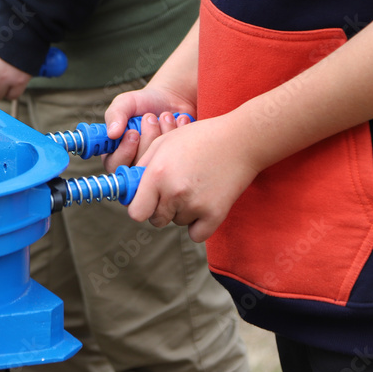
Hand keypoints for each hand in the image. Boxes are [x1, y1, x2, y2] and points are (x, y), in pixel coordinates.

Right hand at [102, 85, 195, 171]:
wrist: (170, 100)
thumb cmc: (142, 102)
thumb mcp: (125, 102)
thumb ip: (115, 115)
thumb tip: (112, 134)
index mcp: (115, 153)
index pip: (114, 165)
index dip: (125, 151)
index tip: (134, 133)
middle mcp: (134, 164)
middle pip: (139, 166)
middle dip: (148, 138)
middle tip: (152, 118)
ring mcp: (155, 165)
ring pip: (159, 162)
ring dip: (163, 133)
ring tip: (166, 116)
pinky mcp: (174, 162)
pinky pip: (178, 157)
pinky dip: (178, 134)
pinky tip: (179, 121)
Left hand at [125, 114, 259, 242]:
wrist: (241, 140)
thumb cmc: (201, 137)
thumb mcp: (164, 143)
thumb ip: (143, 167)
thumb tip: (131, 189)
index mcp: (158, 174)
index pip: (136, 212)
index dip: (140, 207)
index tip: (145, 201)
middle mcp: (174, 192)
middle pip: (156, 220)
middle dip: (160, 209)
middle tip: (174, 191)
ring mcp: (195, 205)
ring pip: (178, 222)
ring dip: (183, 211)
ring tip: (196, 186)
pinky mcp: (215, 214)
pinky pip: (196, 234)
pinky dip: (199, 224)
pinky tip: (204, 204)